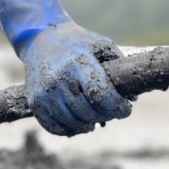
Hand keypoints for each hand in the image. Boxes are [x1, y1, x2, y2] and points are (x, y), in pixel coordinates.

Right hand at [18, 22, 132, 135]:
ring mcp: (44, 93)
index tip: (126, 109)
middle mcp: (58, 79)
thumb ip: (118, 66)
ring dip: (89, 125)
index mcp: (77, 62)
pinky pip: (54, 127)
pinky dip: (70, 130)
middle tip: (113, 112)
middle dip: (106, 115)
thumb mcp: (100, 45)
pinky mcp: (35, 102)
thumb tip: (133, 97)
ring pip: (73, 123)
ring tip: (97, 119)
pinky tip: (79, 124)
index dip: (117, 107)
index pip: (101, 95)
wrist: (40, 38)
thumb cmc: (77, 42)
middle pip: (88, 112)